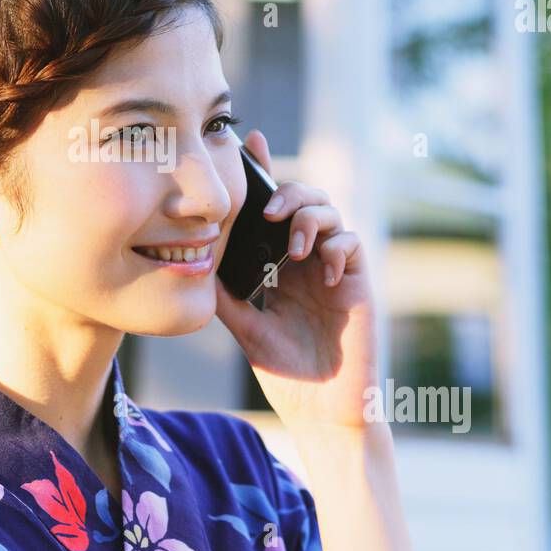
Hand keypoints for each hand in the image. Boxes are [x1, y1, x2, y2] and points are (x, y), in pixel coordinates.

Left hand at [214, 129, 380, 437]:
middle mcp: (309, 259)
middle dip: (287, 191)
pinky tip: (320, 272)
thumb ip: (224, 293)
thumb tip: (192, 261)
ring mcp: (334, 269)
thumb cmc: (287, 371)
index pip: (274, 207)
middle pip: (305, 198)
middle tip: (266, 209)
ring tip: (290, 246)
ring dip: (308, 218)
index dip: (266, 170)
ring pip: (329, 213)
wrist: (322, 410)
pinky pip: (352, 244)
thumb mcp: (244, 326)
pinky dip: (336, 248)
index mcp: (281, 263)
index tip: (249, 140)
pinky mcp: (358, 283)